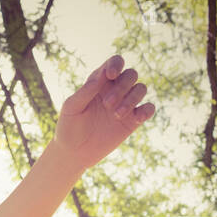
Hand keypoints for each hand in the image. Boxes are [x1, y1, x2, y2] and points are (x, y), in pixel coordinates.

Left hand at [51, 54, 154, 171]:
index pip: (114, 63)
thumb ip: (85, 91)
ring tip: (116, 115)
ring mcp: (125, 104)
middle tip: (107, 104)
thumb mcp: (72, 108)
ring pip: (141, 89)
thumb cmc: (69, 127)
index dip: (116, 64)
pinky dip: (147, 110)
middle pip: (130, 75)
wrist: (74, 153)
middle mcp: (115, 89)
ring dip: (132, 99)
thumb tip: (102, 75)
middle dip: (122, 87)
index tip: (111, 74)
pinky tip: (138, 118)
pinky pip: (148, 108)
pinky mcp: (132, 120)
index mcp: (99, 81)